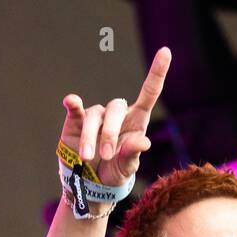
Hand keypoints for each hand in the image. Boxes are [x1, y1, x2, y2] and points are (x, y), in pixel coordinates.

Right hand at [59, 46, 170, 187]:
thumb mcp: (127, 169)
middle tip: (107, 155)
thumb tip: (144, 142)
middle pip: (116, 109)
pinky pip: (75, 108)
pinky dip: (73, 103)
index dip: (157, 72)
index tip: (166, 52)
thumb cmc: (114, 172)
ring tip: (88, 158)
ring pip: (94, 117)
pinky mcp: (76, 120)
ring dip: (91, 137)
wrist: (90, 184)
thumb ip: (133, 155)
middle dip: (110, 133)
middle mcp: (117, 114)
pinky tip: (70, 101)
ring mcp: (96, 115)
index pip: (149, 93)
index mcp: (136, 121)